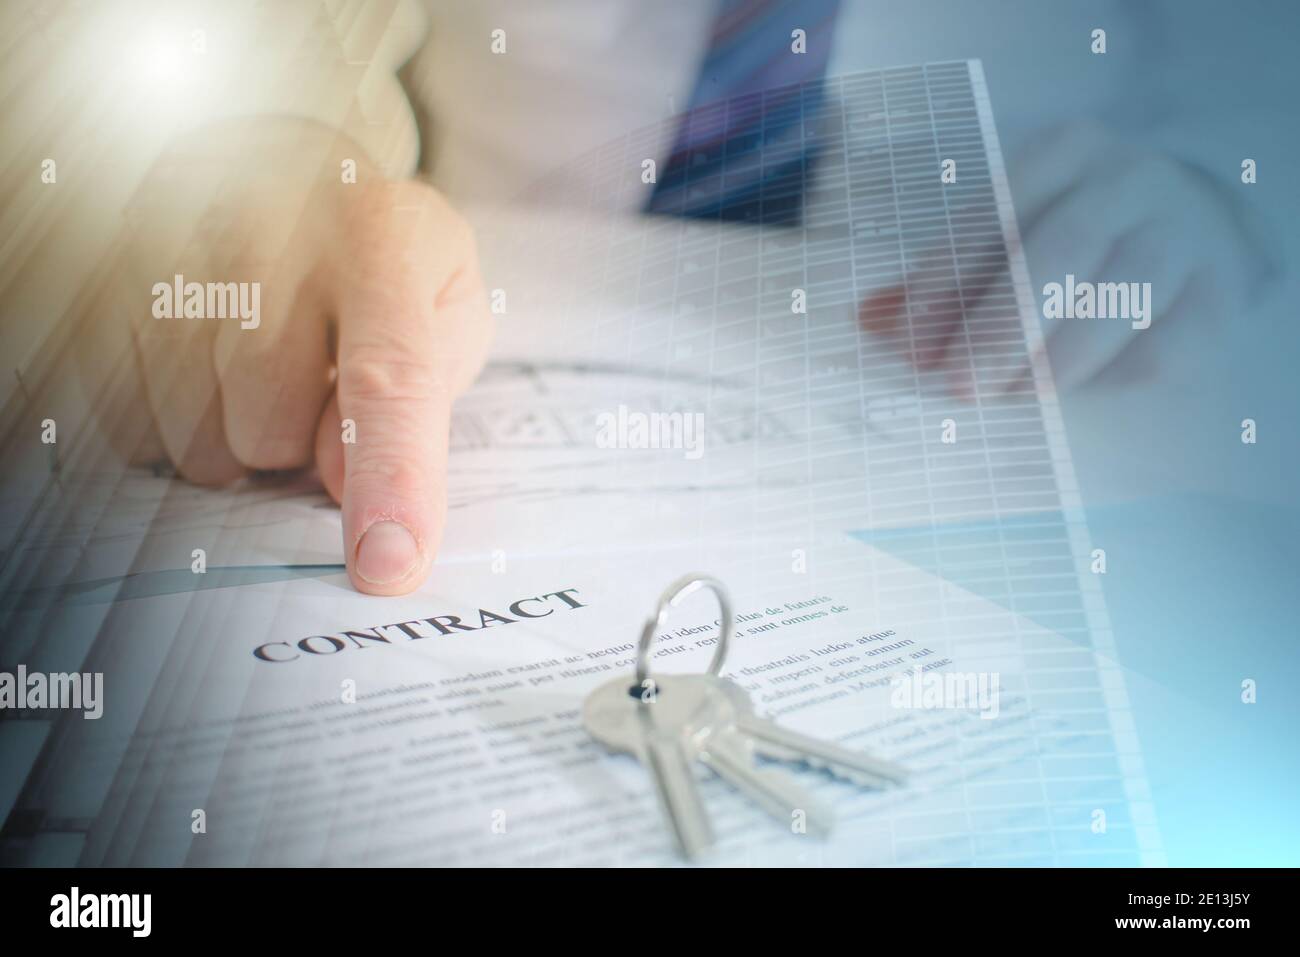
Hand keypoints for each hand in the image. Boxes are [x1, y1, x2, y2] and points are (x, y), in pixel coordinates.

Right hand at [85, 119, 492, 594]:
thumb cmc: (382, 261)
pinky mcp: (106, 289)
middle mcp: (266, 233)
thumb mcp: (445, 310)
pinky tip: (215, 366)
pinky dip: (187, 426)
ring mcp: (170, 255)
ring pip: (200, 442)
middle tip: (321, 380)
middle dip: (305, 443)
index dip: (390, 475)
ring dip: (244, 438)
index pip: (388, 375)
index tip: (387, 564)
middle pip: (273, 429)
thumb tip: (341, 482)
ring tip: (272, 365)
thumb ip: (419, 398)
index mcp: (378, 236)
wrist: (281, 166)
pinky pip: (138, 430)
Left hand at [859, 119, 1260, 394]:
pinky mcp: (1219, 291)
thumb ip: (943, 276)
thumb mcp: (1012, 232)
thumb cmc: (1073, 233)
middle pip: (1062, 248)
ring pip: (1123, 291)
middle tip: (955, 383)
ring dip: (1057, 354)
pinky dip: (1117, 374)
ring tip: (1009, 396)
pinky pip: (1171, 340)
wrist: (1193, 220)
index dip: (943, 284)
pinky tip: (1071, 399)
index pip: (994, 216)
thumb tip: (866, 319)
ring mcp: (1183, 231)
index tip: (906, 345)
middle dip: (999, 325)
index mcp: (1065, 152)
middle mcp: (1130, 179)